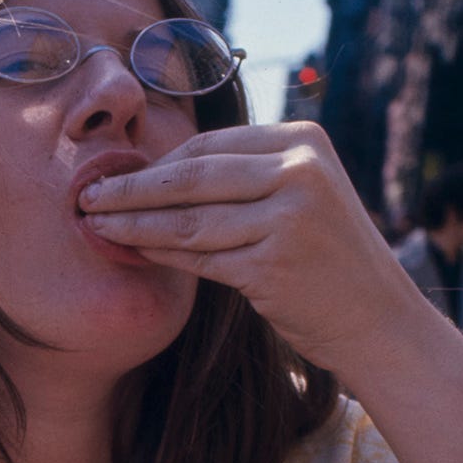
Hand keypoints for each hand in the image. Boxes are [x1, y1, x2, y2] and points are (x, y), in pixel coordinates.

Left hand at [78, 120, 418, 377]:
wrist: (378, 320)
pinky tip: (131, 250)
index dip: (157, 163)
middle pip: (191, 175)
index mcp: (303, 142)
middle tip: (85, 198)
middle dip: (131, 188)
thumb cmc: (330, 259)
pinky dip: (159, 253)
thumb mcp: (303, 196)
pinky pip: (198, 257)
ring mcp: (288, 218)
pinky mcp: (273, 265)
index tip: (116, 176)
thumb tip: (156, 173)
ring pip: (188, 219)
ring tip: (96, 225)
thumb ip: (248, 175)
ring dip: (133, 223)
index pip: (209, 145)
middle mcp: (299, 172)